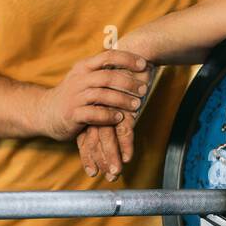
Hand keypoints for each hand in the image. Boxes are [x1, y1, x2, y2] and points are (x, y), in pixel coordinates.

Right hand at [36, 48, 151, 142]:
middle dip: (128, 82)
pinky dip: (108, 116)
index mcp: (84, 67)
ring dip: (122, 100)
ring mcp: (74, 97)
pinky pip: (93, 114)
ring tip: (136, 105)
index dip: (128, 59)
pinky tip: (119, 118)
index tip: (145, 65)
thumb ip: (103, 71)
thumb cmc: (73, 95)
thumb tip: (132, 62)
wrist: (44, 112)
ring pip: (101, 95)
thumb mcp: (84, 78)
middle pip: (107, 76)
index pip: (108, 56)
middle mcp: (79, 79)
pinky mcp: (72, 114)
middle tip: (144, 89)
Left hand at [76, 62, 160, 178]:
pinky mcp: (125, 104)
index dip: (89, 153)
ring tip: (115, 175)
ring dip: (112, 157)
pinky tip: (128, 159)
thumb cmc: (128, 68)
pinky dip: (126, 144)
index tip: (91, 170)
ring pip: (108, 137)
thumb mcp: (116, 87)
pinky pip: (125, 128)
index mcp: (93, 103)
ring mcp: (110, 106)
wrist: (137, 48)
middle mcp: (98, 105)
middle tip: (99, 177)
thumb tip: (112, 118)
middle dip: (98, 159)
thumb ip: (111, 102)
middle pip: (94, 138)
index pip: (88, 133)